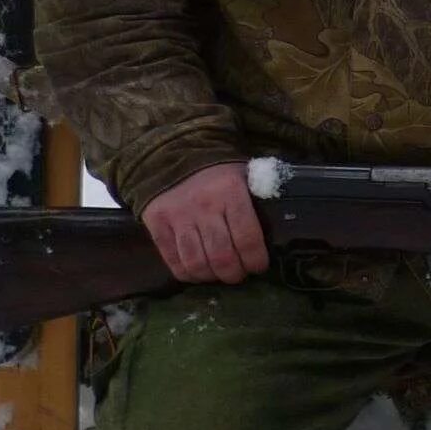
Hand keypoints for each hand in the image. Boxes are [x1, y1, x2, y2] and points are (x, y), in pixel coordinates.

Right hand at [141, 161, 268, 284]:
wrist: (176, 153)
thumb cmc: (219, 171)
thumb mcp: (245, 177)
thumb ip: (256, 203)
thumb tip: (273, 237)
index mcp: (231, 192)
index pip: (248, 238)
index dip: (256, 260)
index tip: (259, 266)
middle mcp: (204, 206)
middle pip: (222, 257)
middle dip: (235, 274)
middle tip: (239, 274)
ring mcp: (178, 216)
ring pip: (197, 263)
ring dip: (212, 277)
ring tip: (219, 274)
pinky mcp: (157, 224)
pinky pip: (173, 262)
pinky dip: (188, 274)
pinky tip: (198, 272)